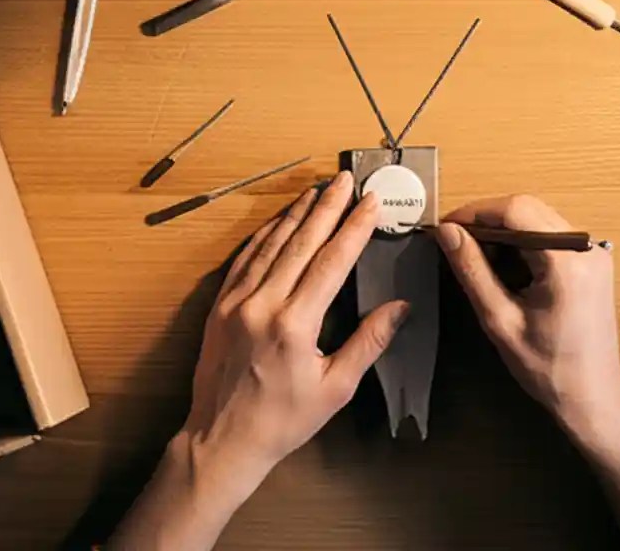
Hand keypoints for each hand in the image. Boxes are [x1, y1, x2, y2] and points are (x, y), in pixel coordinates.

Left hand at [181, 171, 409, 495]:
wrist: (222, 439)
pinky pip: (244, 260)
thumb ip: (368, 342)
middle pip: (301, 243)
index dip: (354, 228)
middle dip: (327, 207)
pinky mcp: (219, 307)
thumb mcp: (336, 388)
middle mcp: (263, 305)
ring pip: (270, 245)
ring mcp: (236, 302)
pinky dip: (264, 236)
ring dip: (296, 215)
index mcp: (295, 324)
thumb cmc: (283, 421)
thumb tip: (400, 307)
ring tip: (317, 191)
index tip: (370, 203)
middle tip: (346, 179)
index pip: (332, 262)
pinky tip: (279, 222)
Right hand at [435, 195, 619, 439]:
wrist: (592, 395)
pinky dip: (523, 241)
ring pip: (539, 218)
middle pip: (528, 208)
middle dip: (488, 219)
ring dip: (504, 229)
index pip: (517, 209)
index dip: (476, 211)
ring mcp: (594, 252)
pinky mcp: (594, 261)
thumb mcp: (500, 321)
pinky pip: (551, 234)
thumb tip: (447, 232)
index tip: (445, 228)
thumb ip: (473, 271)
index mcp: (567, 262)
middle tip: (455, 242)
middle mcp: (587, 247)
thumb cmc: (546, 368)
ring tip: (475, 255)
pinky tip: (503, 264)